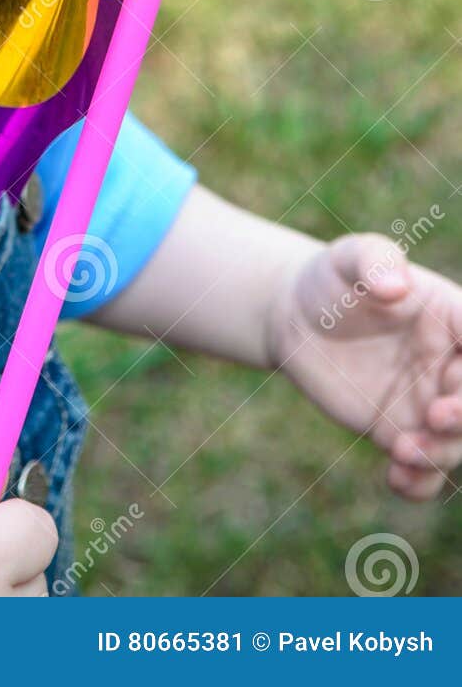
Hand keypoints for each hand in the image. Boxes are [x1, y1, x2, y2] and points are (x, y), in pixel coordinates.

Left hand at [268, 232, 461, 498]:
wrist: (296, 317)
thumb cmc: (332, 279)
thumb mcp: (349, 258)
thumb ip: (374, 261)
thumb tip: (396, 284)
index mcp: (453, 318)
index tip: (459, 375)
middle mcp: (451, 365)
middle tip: (433, 417)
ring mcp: (428, 402)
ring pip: (455, 441)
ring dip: (439, 454)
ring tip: (401, 450)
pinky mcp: (400, 431)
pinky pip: (423, 470)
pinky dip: (419, 483)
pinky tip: (396, 478)